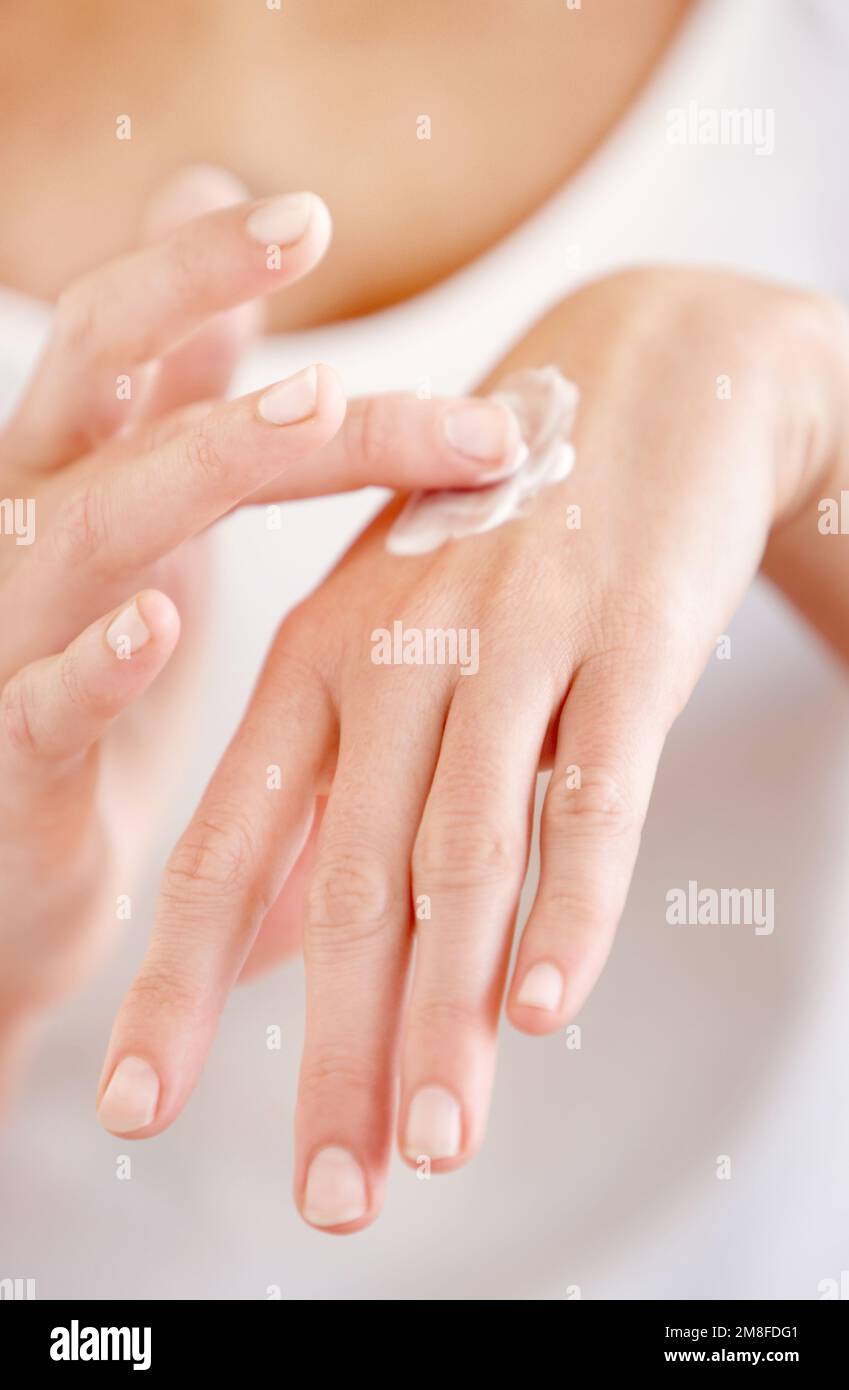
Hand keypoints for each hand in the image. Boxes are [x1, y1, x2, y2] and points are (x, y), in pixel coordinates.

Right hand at [0, 167, 520, 1036]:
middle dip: (214, 319)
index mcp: (69, 472)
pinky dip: (100, 661)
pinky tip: (159, 622)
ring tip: (316, 415)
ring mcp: (10, 637)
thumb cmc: (96, 678)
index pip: (116, 338)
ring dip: (205, 464)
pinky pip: (43, 700)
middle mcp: (25, 531)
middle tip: (333, 271)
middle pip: (110, 401)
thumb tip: (194, 200)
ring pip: (89, 527)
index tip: (309, 215)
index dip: (197, 267)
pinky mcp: (11, 754)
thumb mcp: (145, 519)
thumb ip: (173, 384)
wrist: (21, 860)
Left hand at [98, 267, 848, 1228]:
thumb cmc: (496, 542)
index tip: (142, 1105)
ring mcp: (510, 644)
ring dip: (446, 1016)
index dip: (181, 985)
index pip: (230, 847)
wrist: (641, 390)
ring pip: (465, 858)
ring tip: (431, 1145)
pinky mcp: (623, 642)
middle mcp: (395, 655)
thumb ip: (328, 796)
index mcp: (316, 662)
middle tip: (329, 1195)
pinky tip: (547, 1010)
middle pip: (350, 884)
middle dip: (334, 1051)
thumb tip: (268, 943)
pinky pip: (593, 792)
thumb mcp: (384, 646)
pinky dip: (571, 907)